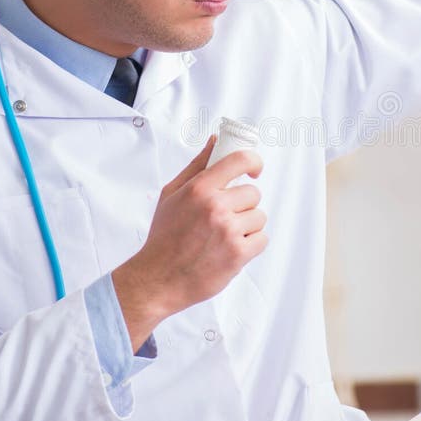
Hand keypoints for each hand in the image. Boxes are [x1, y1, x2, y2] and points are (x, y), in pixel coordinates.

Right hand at [112, 136, 267, 350]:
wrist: (157, 279)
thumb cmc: (164, 237)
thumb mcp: (172, 194)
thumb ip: (197, 166)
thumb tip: (215, 141)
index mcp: (199, 189)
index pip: (239, 160)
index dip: (254, 162)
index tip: (254, 170)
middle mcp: (215, 206)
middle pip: (253, 193)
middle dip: (243, 205)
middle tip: (225, 218)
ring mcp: (228, 230)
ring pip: (260, 217)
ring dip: (247, 226)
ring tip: (225, 236)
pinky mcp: (238, 254)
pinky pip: (262, 239)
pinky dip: (251, 245)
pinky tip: (230, 249)